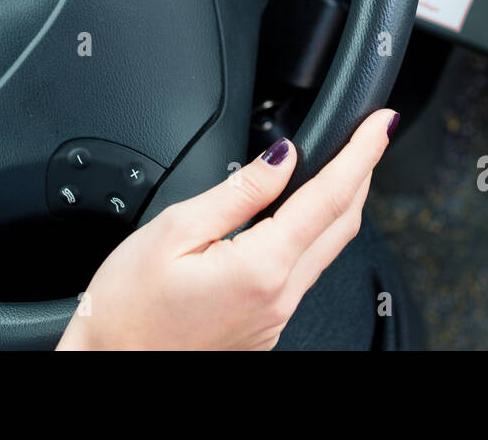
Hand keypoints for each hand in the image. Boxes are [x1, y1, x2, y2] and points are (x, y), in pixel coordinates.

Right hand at [55, 108, 397, 349]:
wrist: (108, 364)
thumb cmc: (127, 308)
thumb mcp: (175, 229)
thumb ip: (238, 191)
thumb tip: (282, 158)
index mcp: (261, 266)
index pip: (330, 196)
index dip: (361, 153)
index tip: (380, 122)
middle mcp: (279, 297)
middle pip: (343, 224)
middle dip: (362, 173)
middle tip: (368, 135)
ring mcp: (275, 317)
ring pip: (327, 249)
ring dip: (340, 205)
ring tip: (341, 167)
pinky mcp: (264, 327)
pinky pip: (302, 272)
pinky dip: (312, 235)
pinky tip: (298, 218)